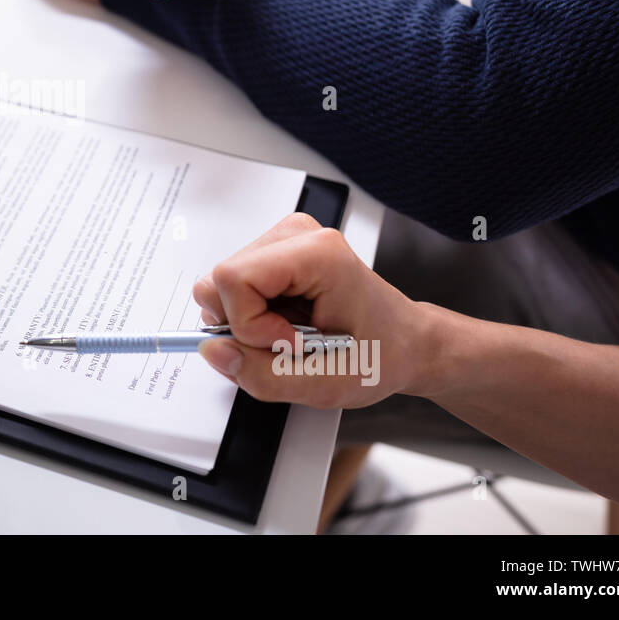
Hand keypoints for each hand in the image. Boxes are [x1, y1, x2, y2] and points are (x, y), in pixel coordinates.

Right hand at [192, 213, 446, 408]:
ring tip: (289, 335)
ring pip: (222, 285)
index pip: (232, 279)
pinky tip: (284, 324)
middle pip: (221, 280)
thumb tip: (214, 350)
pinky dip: (251, 316)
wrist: (404, 343)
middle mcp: (298, 235)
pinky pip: (234, 287)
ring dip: (246, 323)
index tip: (286, 344)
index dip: (247, 325)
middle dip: (242, 326)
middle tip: (287, 343)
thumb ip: (261, 373)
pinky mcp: (275, 252)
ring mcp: (285, 240)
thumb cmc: (381, 354)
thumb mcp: (324, 384)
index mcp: (317, 253)